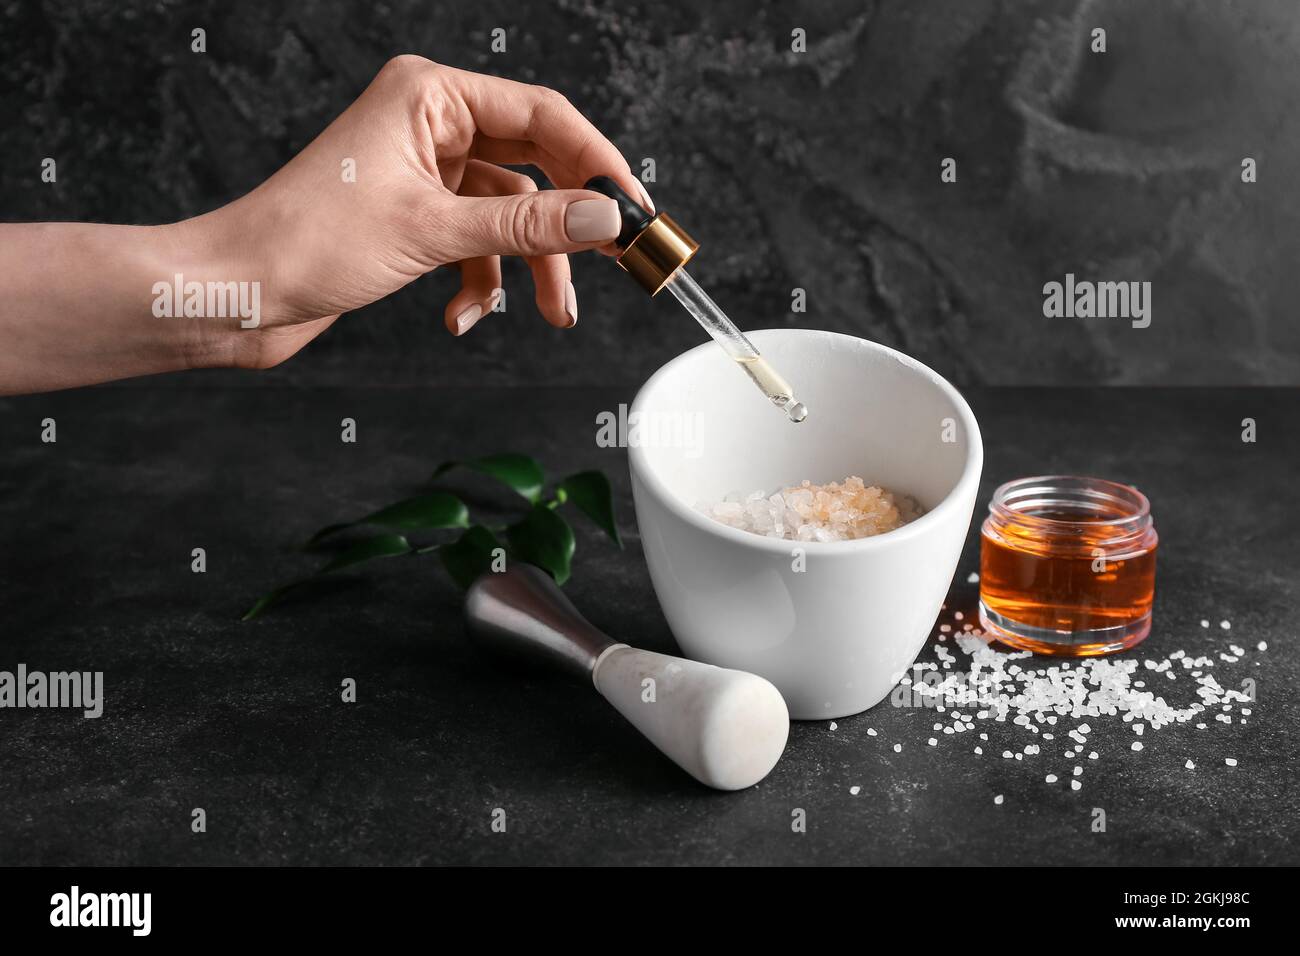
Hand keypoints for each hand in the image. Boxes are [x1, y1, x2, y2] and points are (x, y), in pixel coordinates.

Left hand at [207, 55, 651, 367]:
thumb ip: (527, 226)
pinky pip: (478, 243)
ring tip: (549, 314)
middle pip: (535, 166)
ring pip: (510, 216)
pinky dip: (481, 282)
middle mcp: (430, 124)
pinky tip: (462, 315)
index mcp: (429, 96)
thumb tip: (605, 217)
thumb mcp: (433, 231)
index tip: (635, 210)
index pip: (542, 116)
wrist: (236, 293)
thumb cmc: (306, 242)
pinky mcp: (416, 215)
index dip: (597, 163)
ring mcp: (424, 171)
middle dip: (567, 225)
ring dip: (527, 269)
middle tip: (614, 262)